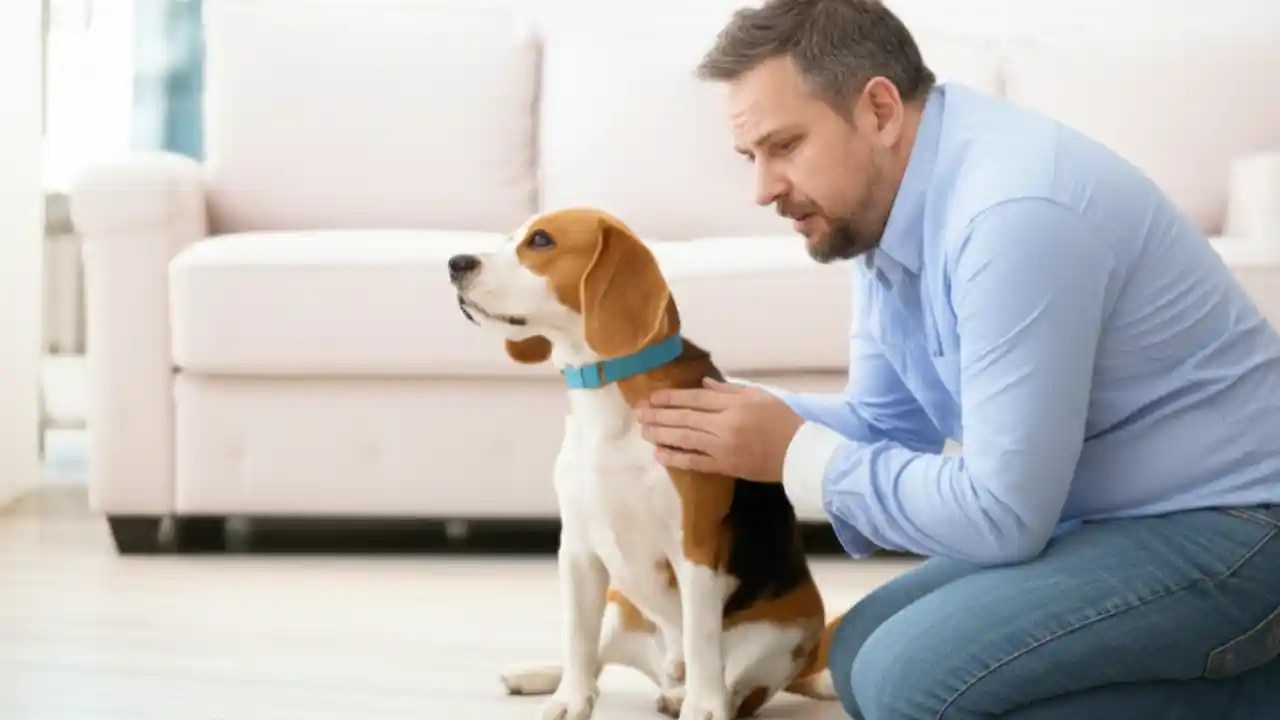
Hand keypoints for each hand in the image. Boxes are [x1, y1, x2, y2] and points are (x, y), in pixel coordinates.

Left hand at [636, 378, 804, 482]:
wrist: (800, 453)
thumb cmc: (782, 420)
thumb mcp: (759, 395)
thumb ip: (729, 390)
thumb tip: (703, 385)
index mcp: (734, 405)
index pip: (694, 399)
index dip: (671, 398)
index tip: (652, 397)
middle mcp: (724, 425)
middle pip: (684, 418)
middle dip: (659, 415)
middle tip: (638, 413)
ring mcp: (722, 448)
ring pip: (685, 439)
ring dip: (661, 434)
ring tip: (643, 430)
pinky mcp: (724, 467)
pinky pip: (695, 462)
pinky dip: (675, 458)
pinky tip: (659, 454)